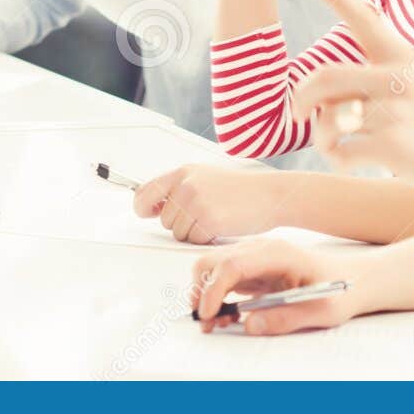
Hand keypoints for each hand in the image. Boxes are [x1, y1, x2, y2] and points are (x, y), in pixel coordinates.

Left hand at [132, 164, 286, 244]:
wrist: (270, 194)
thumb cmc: (241, 189)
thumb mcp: (205, 177)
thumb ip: (179, 187)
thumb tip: (152, 205)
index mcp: (182, 172)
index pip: (144, 192)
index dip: (143, 207)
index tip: (148, 213)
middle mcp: (186, 185)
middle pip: (164, 220)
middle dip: (179, 224)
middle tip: (203, 214)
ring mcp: (196, 203)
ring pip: (177, 233)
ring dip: (193, 232)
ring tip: (214, 217)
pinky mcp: (207, 220)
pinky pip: (194, 240)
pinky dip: (206, 238)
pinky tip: (221, 225)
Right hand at [190, 238, 357, 333]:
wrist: (354, 279)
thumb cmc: (340, 291)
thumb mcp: (320, 311)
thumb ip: (286, 318)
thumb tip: (249, 325)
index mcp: (278, 253)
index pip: (232, 264)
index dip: (214, 290)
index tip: (209, 316)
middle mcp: (261, 250)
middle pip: (213, 261)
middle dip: (202, 292)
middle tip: (208, 323)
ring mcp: (254, 257)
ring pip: (213, 268)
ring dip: (206, 295)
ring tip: (218, 322)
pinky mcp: (253, 268)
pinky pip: (223, 278)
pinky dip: (216, 296)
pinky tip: (227, 315)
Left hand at [291, 0, 413, 210]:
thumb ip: (379, 78)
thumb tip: (325, 91)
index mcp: (405, 59)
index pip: (366, 23)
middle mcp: (398, 81)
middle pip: (326, 77)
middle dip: (302, 96)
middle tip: (297, 111)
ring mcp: (395, 114)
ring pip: (329, 119)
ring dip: (321, 135)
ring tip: (333, 141)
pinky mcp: (392, 149)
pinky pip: (340, 151)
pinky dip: (335, 157)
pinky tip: (346, 157)